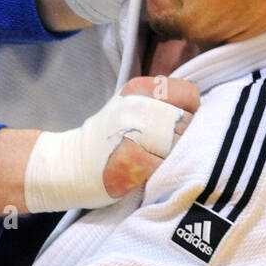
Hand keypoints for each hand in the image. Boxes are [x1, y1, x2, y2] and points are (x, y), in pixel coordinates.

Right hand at [23, 75, 197, 211]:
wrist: (66, 166)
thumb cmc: (106, 142)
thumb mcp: (129, 108)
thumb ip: (160, 104)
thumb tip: (199, 116)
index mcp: (139, 89)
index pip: (188, 94)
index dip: (188, 114)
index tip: (175, 128)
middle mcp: (136, 107)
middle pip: (187, 123)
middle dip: (182, 141)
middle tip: (162, 152)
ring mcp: (132, 134)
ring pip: (178, 146)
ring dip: (172, 159)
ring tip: (153, 163)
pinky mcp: (131, 162)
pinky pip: (163, 168)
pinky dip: (159, 175)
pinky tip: (143, 176)